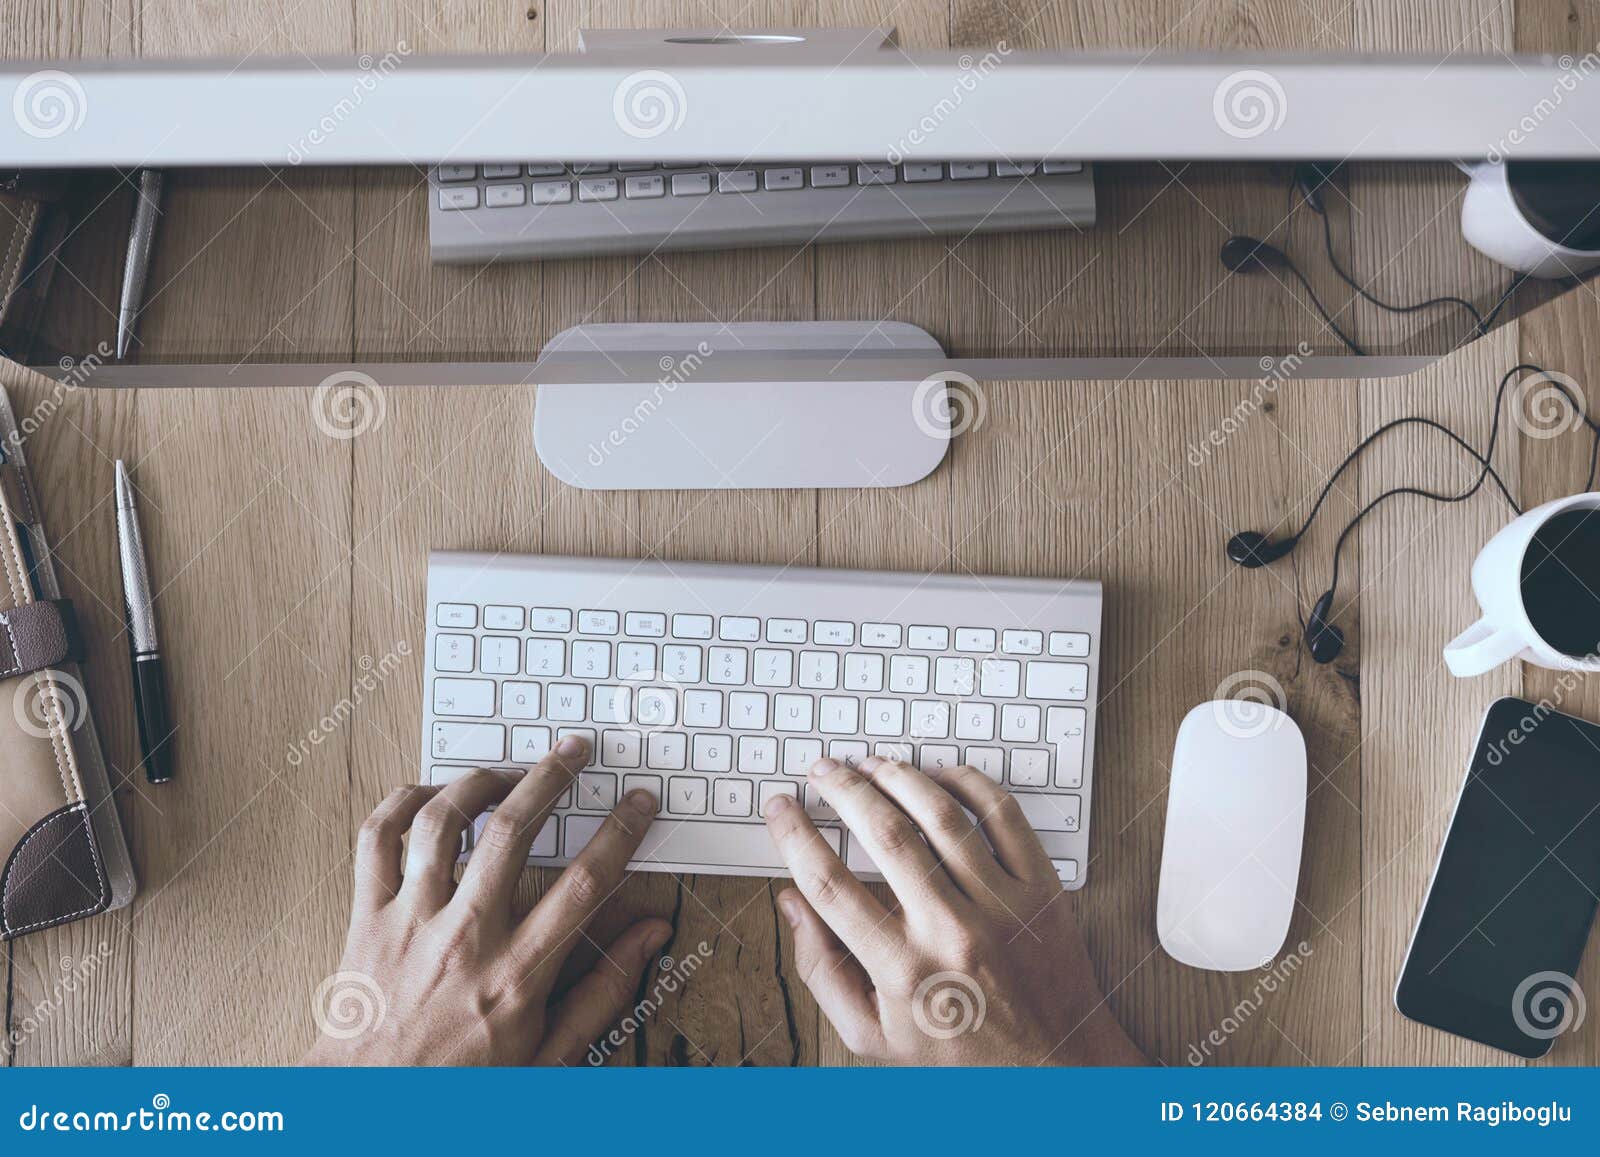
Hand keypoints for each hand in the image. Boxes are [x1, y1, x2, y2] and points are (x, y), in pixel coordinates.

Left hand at [303, 736, 669, 1065]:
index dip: (622, 832)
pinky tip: (430, 794)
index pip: (586, 882)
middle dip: (552, 778)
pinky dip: (402, 804)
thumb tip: (651, 936)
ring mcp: (410, 922)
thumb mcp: (550, 1056)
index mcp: (517, 974)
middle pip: (512, 831)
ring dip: (479, 782)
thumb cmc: (461, 1088)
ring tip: (507, 770)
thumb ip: (604, 991)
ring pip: (443, 823)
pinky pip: (376, 840)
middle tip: (573, 751)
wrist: (368, 1110)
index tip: (639, 803)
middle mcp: (464, 938)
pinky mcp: (367, 917)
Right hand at [762, 755, 1143, 1065]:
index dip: (795, 835)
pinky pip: (1003, 816)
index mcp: (902, 970)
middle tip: (822, 769)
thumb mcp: (873, 1035)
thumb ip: (822, 971)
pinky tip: (940, 776)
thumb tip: (792, 904)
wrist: (1055, 1066)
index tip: (780, 807)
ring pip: (942, 815)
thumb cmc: (961, 1051)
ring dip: (899, 776)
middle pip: (884, 833)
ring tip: (872, 764)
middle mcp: (951, 932)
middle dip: (842, 789)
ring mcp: (1001, 906)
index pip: (829, 884)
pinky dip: (969, 784)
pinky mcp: (1041, 888)